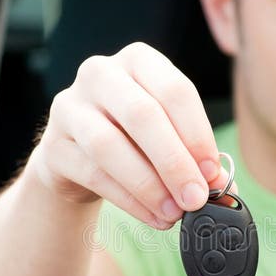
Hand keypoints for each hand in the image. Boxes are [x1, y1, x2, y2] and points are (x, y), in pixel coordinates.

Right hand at [29, 43, 227, 227]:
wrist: (78, 157)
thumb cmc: (134, 140)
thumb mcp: (168, 138)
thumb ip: (194, 157)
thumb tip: (222, 186)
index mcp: (139, 60)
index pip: (174, 90)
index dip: (197, 134)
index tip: (213, 172)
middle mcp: (100, 74)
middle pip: (142, 114)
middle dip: (174, 162)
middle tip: (195, 197)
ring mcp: (70, 107)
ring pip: (110, 145)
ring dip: (149, 185)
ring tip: (175, 212)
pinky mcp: (53, 146)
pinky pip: (93, 175)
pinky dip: (130, 200)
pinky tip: (154, 216)